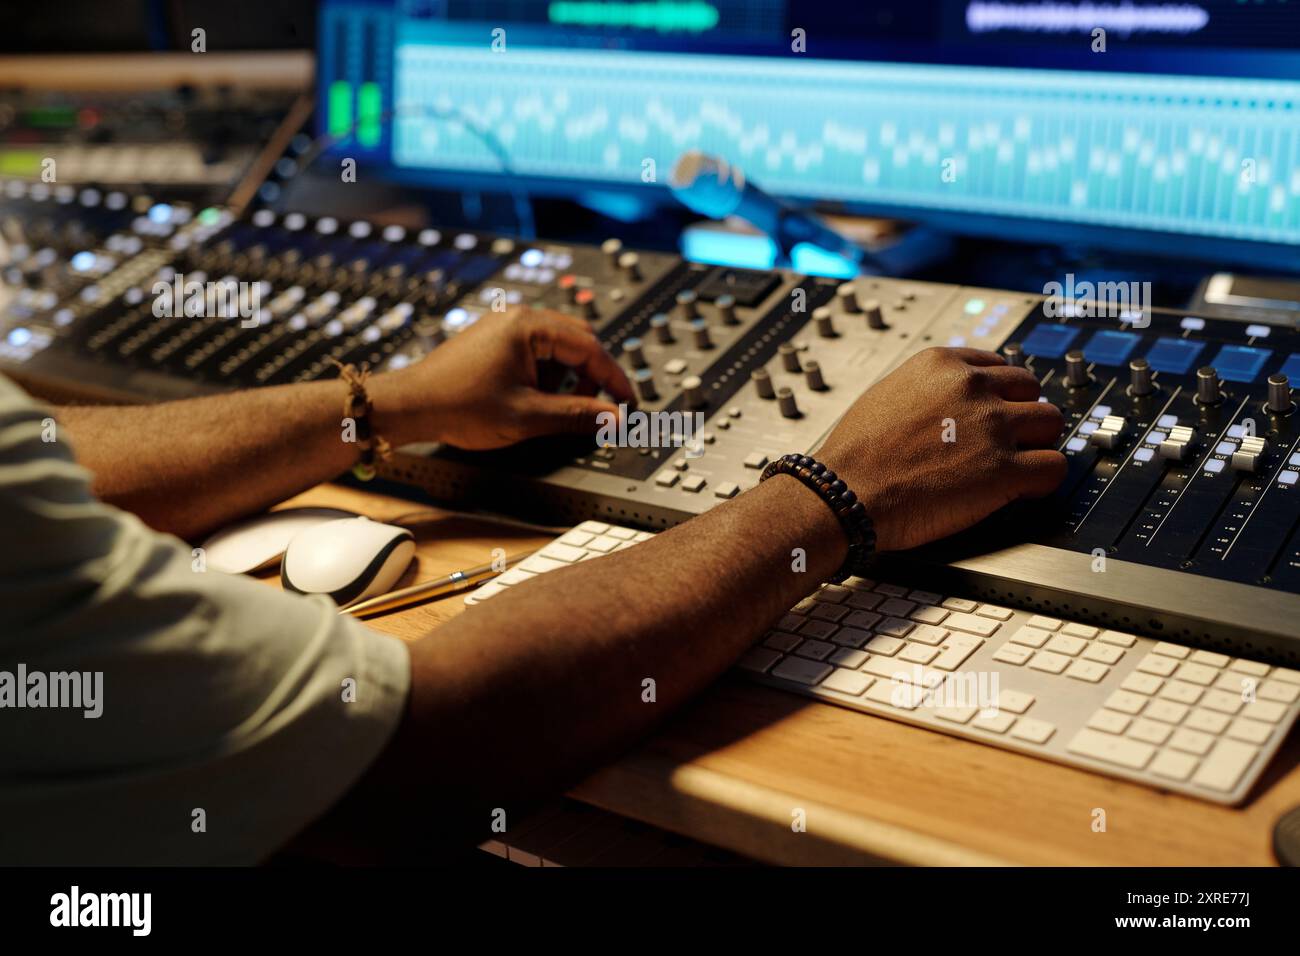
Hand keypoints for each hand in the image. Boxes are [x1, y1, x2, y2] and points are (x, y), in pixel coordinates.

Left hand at [372, 307, 632, 449]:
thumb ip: (576, 415)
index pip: (590, 347)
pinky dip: (547, 375)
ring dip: (568, 377)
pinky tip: (536, 401)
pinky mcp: (494, 341)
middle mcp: (517, 318)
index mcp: (528, 327)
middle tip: (601, 407)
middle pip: (578, 340)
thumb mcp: (527, 417)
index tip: (627, 403)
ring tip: (559, 408)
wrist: (410, 407)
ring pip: (558, 347)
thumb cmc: (458, 406)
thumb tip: (612, 417)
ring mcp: (504, 327)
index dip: (613, 379)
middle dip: (592, 376)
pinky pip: (536, 351)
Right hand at [814, 347, 1066, 551]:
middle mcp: (972, 387)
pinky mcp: (1004, 470)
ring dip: (1037, 445)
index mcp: (943, 364)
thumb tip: (947, 401)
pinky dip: (1042, 480)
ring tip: (1016, 465)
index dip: (1000, 395)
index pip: (999, 366)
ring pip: (1050, 423)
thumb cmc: (855, 456)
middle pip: (1031, 390)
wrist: (844, 494)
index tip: (996, 412)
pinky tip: (1021, 489)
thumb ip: (928, 390)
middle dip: (1022, 415)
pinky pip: (1054, 467)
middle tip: (1008, 441)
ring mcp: (992, 427)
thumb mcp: (887, 395)